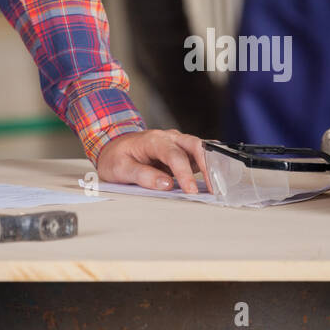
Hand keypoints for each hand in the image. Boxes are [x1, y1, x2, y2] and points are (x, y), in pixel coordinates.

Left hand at [95, 129, 210, 193]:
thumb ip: (143, 175)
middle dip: (207, 165)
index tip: (192, 191)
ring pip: (200, 149)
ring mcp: (176, 144)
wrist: (112, 146)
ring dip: (210, 165)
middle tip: (215, 187)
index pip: (174, 155)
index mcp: (153, 140)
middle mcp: (168, 138)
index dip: (184, 174)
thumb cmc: (115, 157)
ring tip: (218, 186)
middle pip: (195, 145)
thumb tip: (167, 184)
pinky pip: (197, 156)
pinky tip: (214, 179)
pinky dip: (207, 166)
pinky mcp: (180, 152)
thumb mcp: (120, 168)